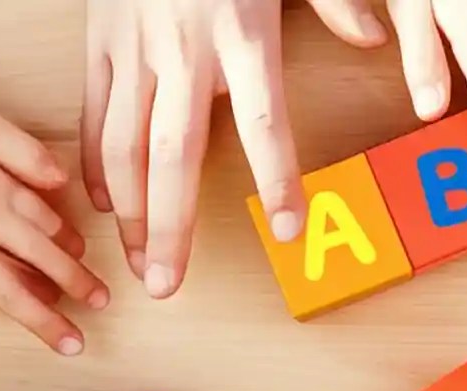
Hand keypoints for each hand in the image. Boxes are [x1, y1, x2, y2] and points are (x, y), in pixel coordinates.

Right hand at [83, 0, 387, 299]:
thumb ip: (336, 1)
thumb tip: (374, 41)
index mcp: (243, 35)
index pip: (266, 125)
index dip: (278, 182)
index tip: (287, 232)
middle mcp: (183, 51)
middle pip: (174, 156)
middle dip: (169, 228)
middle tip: (166, 286)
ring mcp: (133, 49)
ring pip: (124, 146)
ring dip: (128, 212)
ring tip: (134, 263)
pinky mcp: (99, 41)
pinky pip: (92, 113)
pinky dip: (94, 164)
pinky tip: (102, 205)